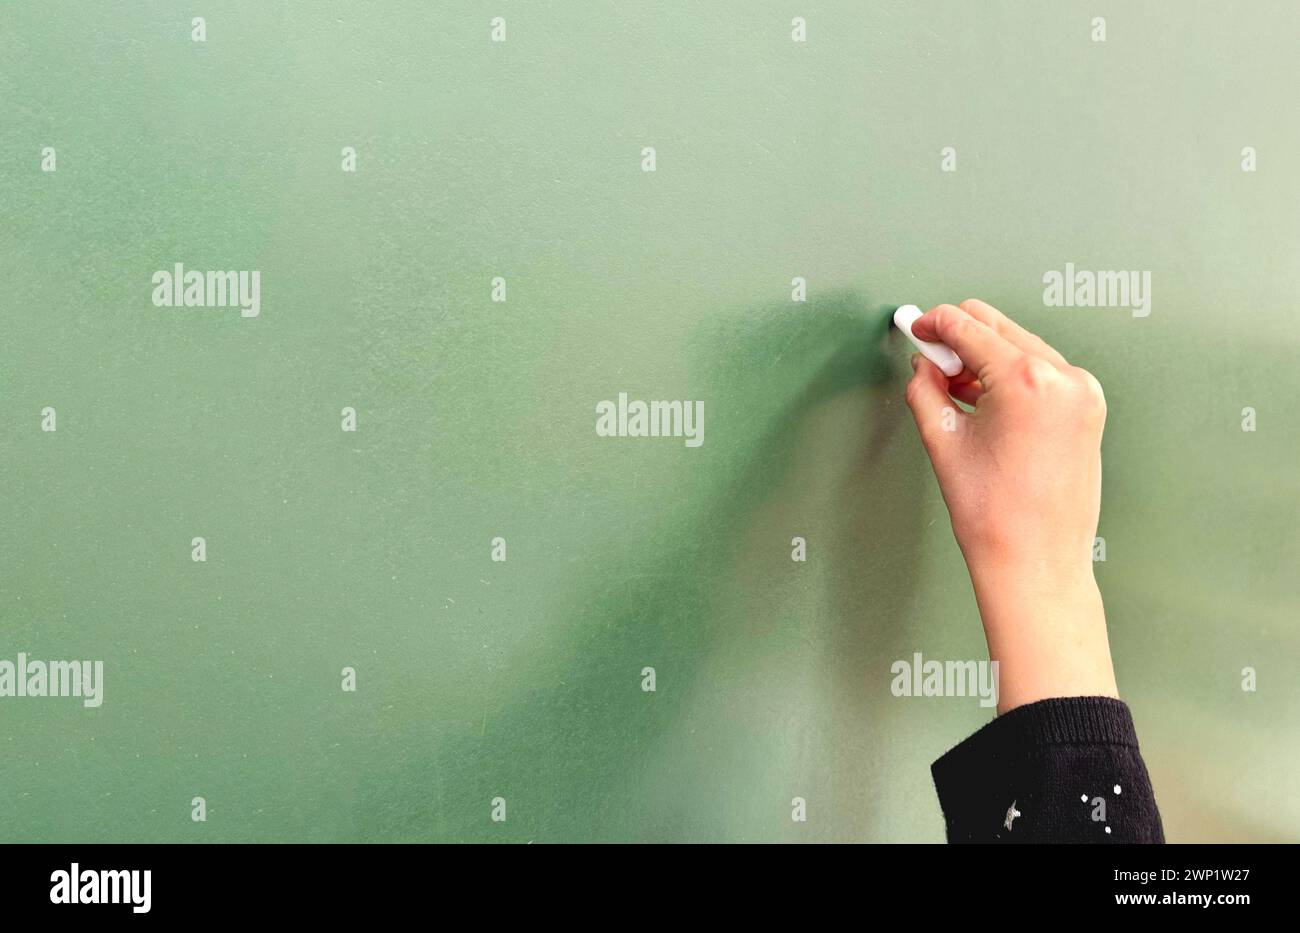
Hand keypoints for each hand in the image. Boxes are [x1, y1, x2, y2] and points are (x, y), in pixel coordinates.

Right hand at [904, 299, 1117, 712]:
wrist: (1036, 564)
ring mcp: (1083, 392)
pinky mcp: (1089, 407)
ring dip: (984, 358)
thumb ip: (926, 390)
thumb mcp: (943, 443)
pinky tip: (985, 402)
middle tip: (929, 361)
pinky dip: (1010, 376)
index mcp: (1027, 381)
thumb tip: (923, 365)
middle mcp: (1064, 378)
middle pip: (998, 326)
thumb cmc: (995, 518)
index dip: (934, 324)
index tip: (916, 327)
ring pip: (1020, 345)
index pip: (969, 327)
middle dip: (959, 339)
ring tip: (955, 393)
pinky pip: (1042, 370)